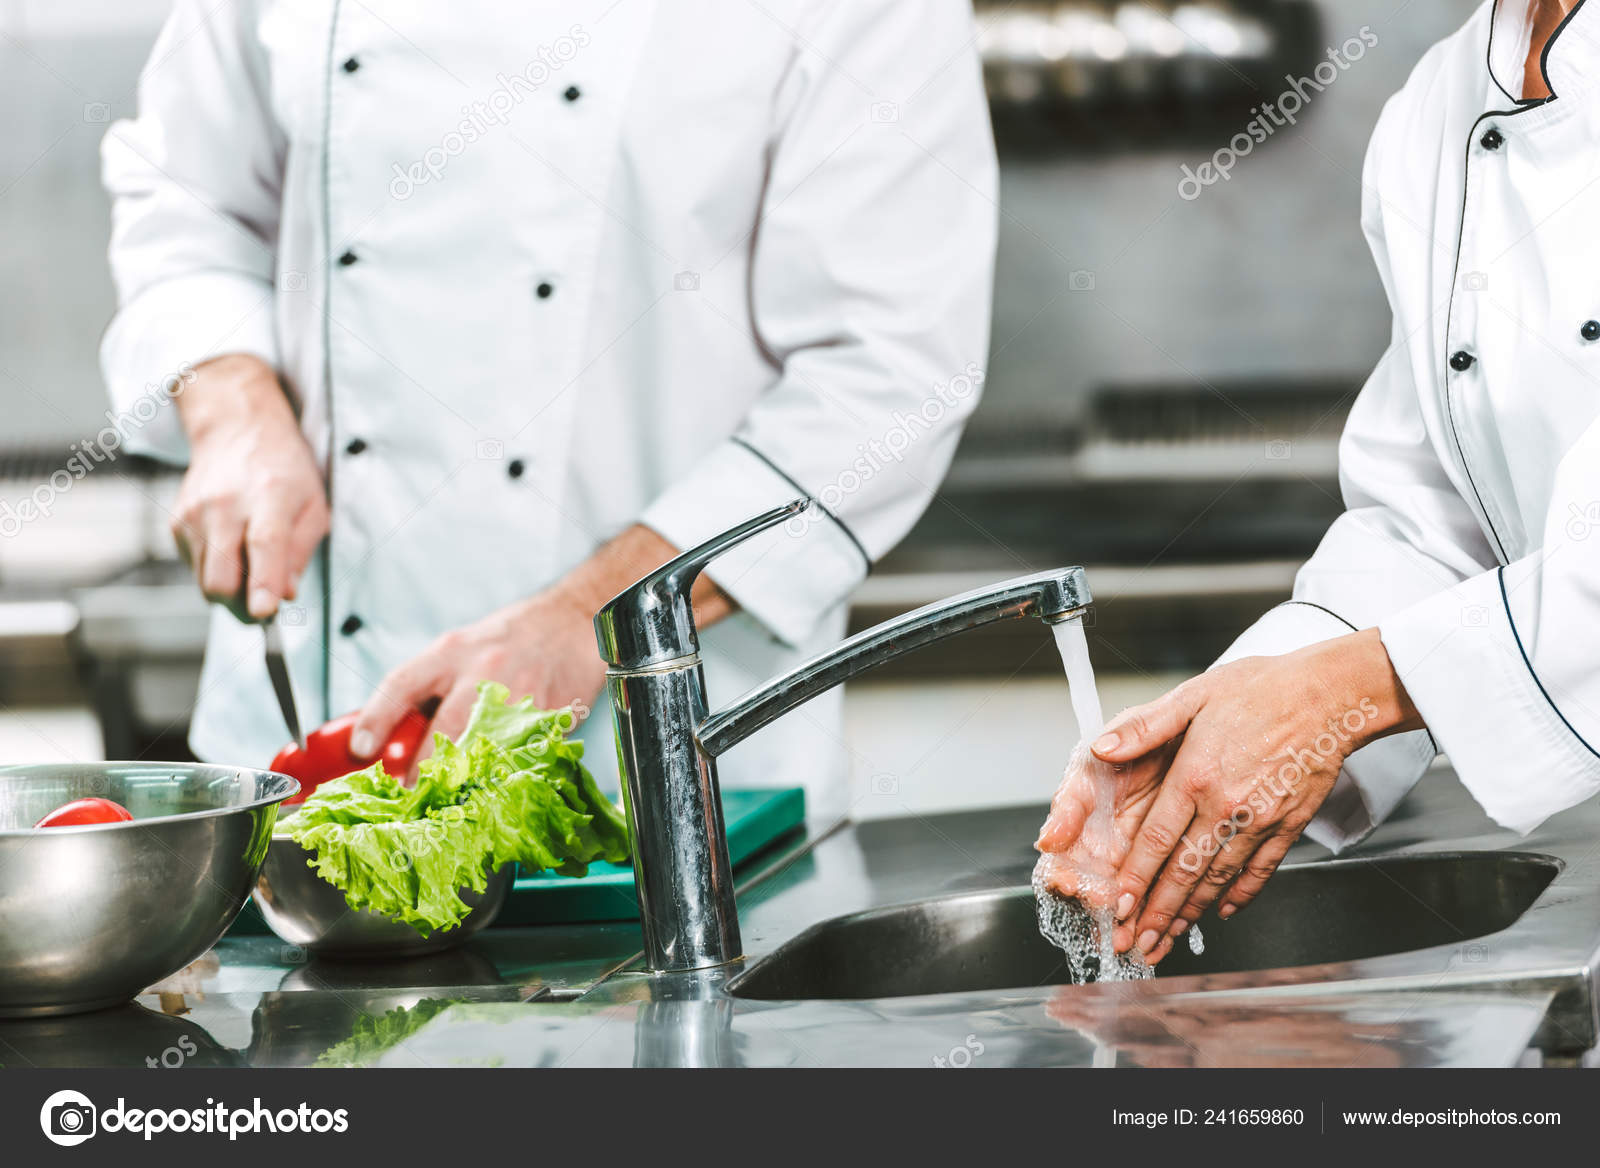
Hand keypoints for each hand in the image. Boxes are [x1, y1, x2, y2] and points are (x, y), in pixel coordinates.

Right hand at [171, 355, 328, 619]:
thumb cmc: (285, 470)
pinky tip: (232, 545)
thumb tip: (286, 594)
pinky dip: (216, 570)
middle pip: (221, 578)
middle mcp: (225, 505)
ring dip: (231, 588)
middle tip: (264, 605)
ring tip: (252, 564)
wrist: (237, 430)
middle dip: (242, 605)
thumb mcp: (315, 506)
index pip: (263, 545)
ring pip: (205, 581)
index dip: (263, 584)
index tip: (264, 612)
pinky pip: (195, 568)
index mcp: (269, 496)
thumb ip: (302, 553)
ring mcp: (194, 514)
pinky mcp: (176, 523)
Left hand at [348, 524, 733, 767]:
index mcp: (452, 651)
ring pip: (485, 747)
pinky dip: (508, 771)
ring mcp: (520, 693)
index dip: (377, 718)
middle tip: (409, 795)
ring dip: (465, 778)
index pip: (402, 683)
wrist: (575, 620)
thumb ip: (429, 686)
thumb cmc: (512, 638)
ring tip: (452, 799)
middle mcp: (483, 669)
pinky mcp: (551, 714)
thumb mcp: (461, 648)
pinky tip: (501, 780)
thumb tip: (388, 736)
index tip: (362, 750)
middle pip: (445, 729)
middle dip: (423, 770)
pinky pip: (523, 752)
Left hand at [1090, 629, 1420, 960]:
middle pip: (1184, 872)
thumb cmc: (1262, 689)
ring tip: (1170, 940)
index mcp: (1196, 776)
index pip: (1156, 841)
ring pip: (1218, 878)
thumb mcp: (1193, 695)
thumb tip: (1102, 747)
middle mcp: (1226, 806)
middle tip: (1138, 944)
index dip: (1135, 879)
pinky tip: (1223, 911)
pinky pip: (1261, 871)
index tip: (1118, 907)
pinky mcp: (1288, 825)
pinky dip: (1241, 895)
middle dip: (1157, 914)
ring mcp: (1260, 820)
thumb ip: (1145, 726)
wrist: (1330, 695)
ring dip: (1192, 914)